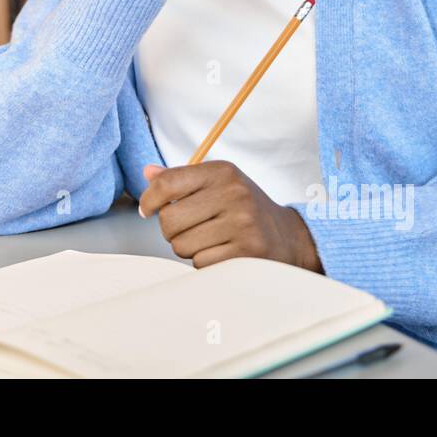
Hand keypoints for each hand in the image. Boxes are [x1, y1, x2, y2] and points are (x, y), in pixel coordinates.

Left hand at [138, 162, 322, 271]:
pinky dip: (205, 263)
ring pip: (182, 246)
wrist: (289, 237)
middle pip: (169, 220)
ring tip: (211, 240)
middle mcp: (234, 194)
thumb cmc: (244, 209)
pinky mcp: (247, 253)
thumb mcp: (218, 184)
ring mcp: (242, 224)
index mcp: (223, 172)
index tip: (148, 209)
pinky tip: (223, 253)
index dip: (149, 199)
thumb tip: (147, 173)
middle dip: (172, 230)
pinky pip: (200, 264)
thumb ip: (181, 179)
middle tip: (191, 228)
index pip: (167, 183)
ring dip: (189, 249)